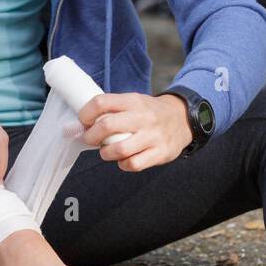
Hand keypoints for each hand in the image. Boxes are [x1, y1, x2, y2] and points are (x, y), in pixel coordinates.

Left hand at [77, 92, 193, 171]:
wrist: (183, 119)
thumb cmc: (150, 112)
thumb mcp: (134, 102)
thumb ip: (112, 110)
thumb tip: (83, 123)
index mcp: (133, 101)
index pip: (101, 102)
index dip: (85, 114)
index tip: (83, 121)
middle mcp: (143, 117)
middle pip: (107, 126)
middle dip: (91, 136)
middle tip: (90, 139)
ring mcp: (153, 136)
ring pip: (119, 149)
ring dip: (106, 153)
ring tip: (107, 151)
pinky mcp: (160, 153)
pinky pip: (133, 164)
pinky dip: (123, 164)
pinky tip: (124, 159)